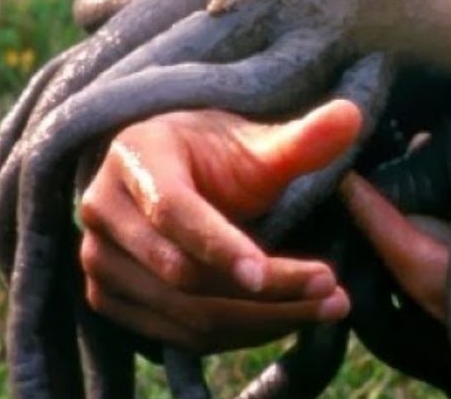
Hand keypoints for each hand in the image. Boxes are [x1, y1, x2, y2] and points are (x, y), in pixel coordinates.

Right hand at [76, 98, 362, 352]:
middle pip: (183, 274)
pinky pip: (176, 333)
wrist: (175, 172)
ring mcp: (98, 259)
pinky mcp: (108, 297)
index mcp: (136, 156)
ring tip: (328, 307)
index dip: (219, 245)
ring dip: (261, 320)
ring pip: (183, 312)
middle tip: (333, 291)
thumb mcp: (259, 142)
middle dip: (264, 291)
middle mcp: (103, 210)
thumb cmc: (218, 153)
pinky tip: (287, 319)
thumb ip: (303, 138)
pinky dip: (237, 334)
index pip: (174, 210)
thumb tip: (351, 116)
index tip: (267, 273)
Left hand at [346, 84, 450, 396]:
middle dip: (383, 185)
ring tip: (417, 157)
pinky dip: (443, 224)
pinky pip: (444, 256)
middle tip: (375, 135)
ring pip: (416, 245)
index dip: (354, 176)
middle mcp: (434, 289)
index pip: (376, 215)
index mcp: (436, 270)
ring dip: (415, 205)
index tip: (340, 135)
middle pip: (388, 230)